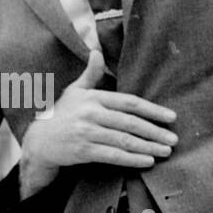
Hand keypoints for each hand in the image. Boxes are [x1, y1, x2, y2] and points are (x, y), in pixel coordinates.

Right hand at [19, 52, 177, 198]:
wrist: (38, 141)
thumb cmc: (61, 115)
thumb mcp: (74, 91)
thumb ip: (91, 74)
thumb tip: (97, 51)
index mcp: (93, 97)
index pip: (129, 102)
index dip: (152, 110)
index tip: (171, 117)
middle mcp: (90, 113)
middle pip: (130, 122)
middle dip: (155, 131)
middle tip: (173, 139)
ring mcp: (86, 132)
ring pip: (124, 140)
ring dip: (148, 146)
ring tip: (166, 151)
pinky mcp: (83, 151)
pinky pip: (112, 155)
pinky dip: (132, 159)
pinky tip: (148, 161)